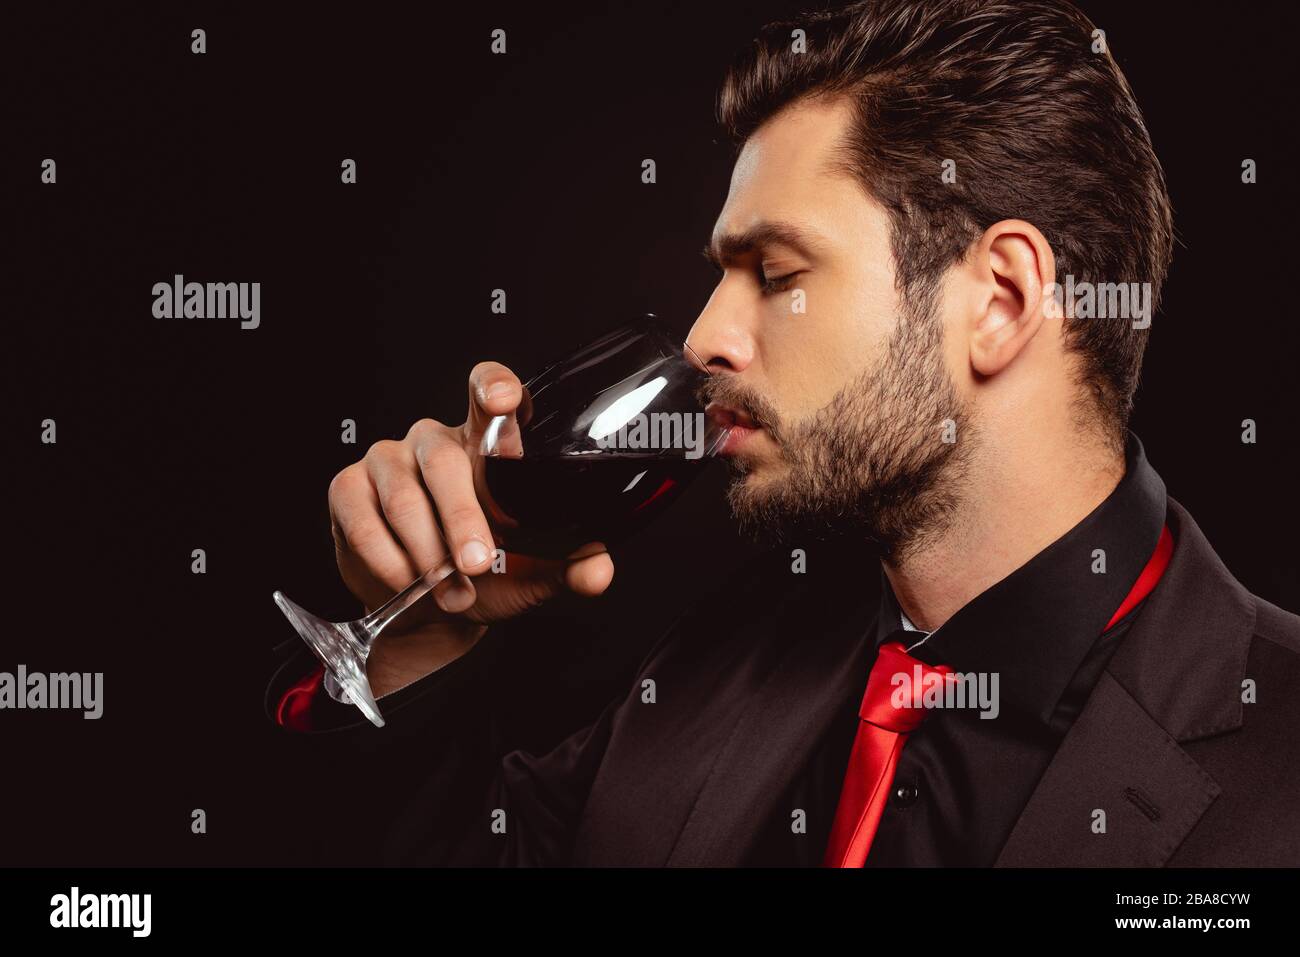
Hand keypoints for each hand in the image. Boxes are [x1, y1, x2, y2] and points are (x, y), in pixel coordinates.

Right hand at [327, 361, 614, 695]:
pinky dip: (389, 562)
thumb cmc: (485, 576)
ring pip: (403, 497)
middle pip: (444, 460)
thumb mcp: (533, 574)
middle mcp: (435, 441)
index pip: (488, 393)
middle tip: (475, 564)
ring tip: (450, 592)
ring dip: (427, 554)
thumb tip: (598, 568)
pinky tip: (407, 583)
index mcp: (486, 444)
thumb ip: (569, 568)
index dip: (494, 387)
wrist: (429, 613)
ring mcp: (388, 460)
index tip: (503, 400)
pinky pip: (364, 522)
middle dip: (461, 518)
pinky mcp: (348, 489)